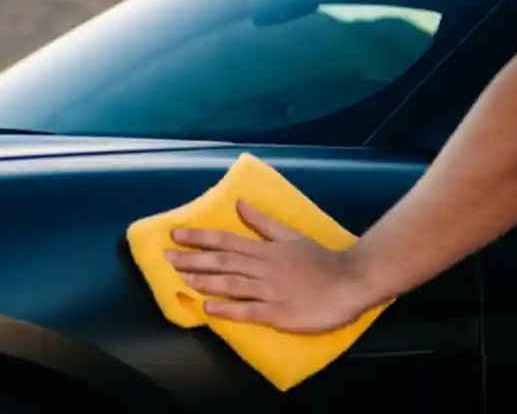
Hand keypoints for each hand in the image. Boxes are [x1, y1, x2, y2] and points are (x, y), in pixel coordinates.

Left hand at [164, 199, 378, 332]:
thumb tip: (240, 204)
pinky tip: (208, 308)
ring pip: (230, 284)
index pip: (225, 240)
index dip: (199, 237)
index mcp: (264, 249)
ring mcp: (269, 291)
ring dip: (204, 281)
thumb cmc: (320, 259)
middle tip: (166, 257)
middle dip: (192, 259)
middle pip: (221, 261)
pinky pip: (248, 311)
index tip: (175, 235)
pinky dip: (227, 309)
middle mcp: (262, 267)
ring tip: (180, 279)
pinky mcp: (278, 313)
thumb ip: (263, 223)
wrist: (350, 282)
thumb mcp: (290, 235)